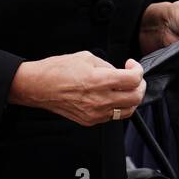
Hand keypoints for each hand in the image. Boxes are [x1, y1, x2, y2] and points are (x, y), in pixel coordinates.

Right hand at [9, 52, 145, 126]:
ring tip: (125, 89)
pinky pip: (112, 116)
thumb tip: (118, 72)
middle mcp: (100, 99)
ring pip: (127, 111)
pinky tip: (110, 97)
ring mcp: (95, 113)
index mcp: (99, 80)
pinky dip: (116, 107)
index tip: (131, 65)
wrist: (39, 86)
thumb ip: (107, 65)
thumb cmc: (57, 70)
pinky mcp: (90, 121)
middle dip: (140, 86)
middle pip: (135, 97)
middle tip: (135, 78)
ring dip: (131, 99)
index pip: (133, 79)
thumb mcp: (86, 57)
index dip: (138, 70)